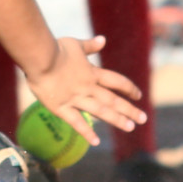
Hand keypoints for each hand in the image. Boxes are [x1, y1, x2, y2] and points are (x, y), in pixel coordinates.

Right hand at [23, 36, 145, 145]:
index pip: (116, 81)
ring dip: (116, 120)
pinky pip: (76, 122)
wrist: (39, 57)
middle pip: (113, 99)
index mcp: (92, 73)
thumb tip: (103, 40)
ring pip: (100, 111)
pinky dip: (86, 132)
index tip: (139, 96)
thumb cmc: (54, 48)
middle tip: (143, 119)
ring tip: (130, 128)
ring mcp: (75, 98)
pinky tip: (96, 142)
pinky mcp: (61, 107)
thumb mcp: (75, 44)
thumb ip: (90, 45)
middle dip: (129, 109)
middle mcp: (88, 87)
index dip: (129, 88)